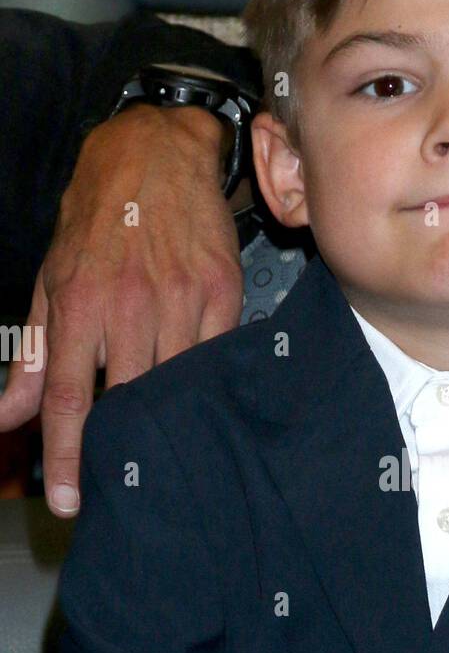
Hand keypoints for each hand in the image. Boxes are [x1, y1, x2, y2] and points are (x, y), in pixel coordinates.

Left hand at [0, 104, 246, 517]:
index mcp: (80, 303)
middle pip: (127, 400)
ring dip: (167, 422)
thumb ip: (33, 353)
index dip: (66, 456)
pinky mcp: (223, 292)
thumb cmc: (97, 217)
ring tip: (162, 451)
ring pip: (176, 384)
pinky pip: (215, 357)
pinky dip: (205, 385)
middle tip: (120, 485)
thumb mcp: (52, 279)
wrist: (157, 151)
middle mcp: (131, 304)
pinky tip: (199, 403)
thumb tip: (5, 415)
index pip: (70, 398)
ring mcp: (181, 298)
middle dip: (120, 449)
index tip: (68, 501)